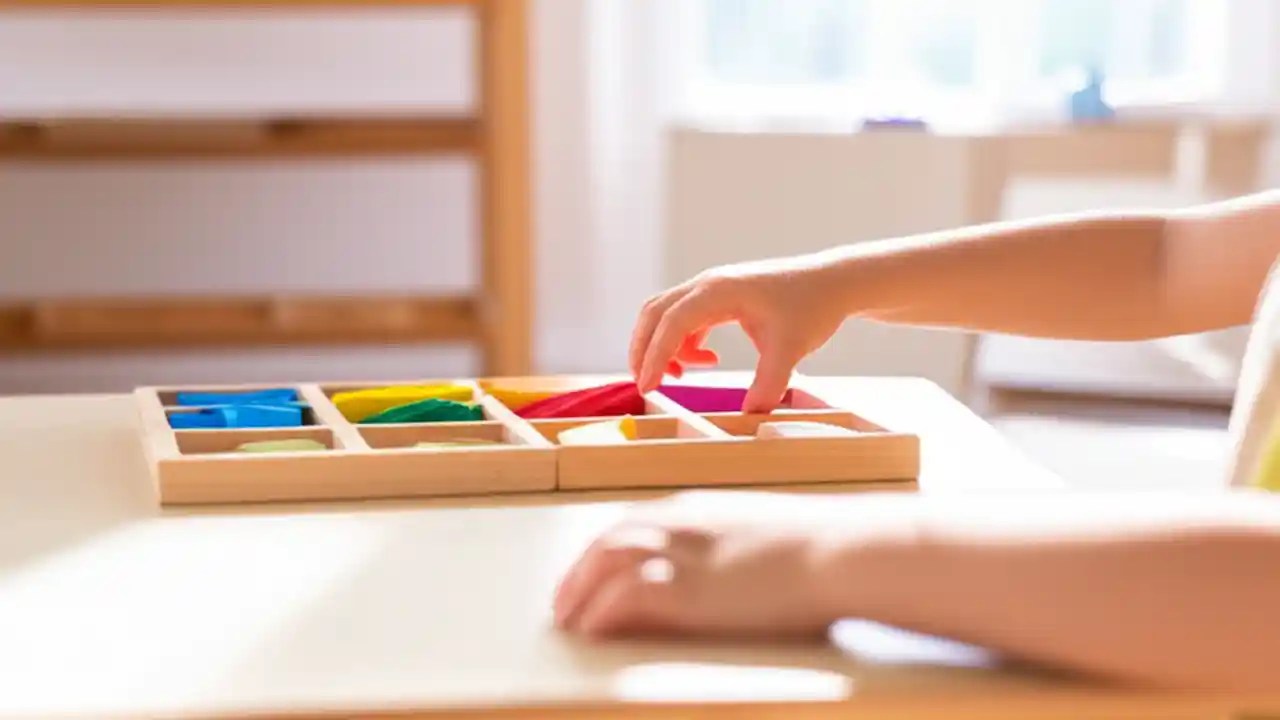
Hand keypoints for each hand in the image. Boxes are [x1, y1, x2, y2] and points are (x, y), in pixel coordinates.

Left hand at [552, 491, 893, 639]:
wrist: (841, 552)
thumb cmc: (827, 548)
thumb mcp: (774, 535)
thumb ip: (745, 545)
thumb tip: (746, 567)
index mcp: (702, 508)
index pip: (637, 522)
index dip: (611, 549)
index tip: (598, 570)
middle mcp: (679, 522)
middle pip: (609, 540)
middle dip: (581, 571)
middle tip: (566, 601)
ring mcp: (676, 551)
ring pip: (602, 565)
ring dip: (578, 593)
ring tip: (568, 622)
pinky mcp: (677, 587)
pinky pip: (618, 599)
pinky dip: (598, 614)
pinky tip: (591, 633)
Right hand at [630, 254, 849, 411]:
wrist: (832, 282)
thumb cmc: (812, 306)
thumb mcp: (790, 349)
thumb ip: (768, 384)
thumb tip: (749, 416)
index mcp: (719, 290)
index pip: (672, 322)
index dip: (655, 356)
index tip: (649, 388)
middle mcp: (708, 284)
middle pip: (654, 313)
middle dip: (644, 350)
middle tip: (647, 386)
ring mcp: (711, 288)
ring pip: (665, 315)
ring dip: (662, 346)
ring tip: (679, 377)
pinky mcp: (719, 297)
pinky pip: (684, 319)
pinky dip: (682, 343)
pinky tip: (706, 361)